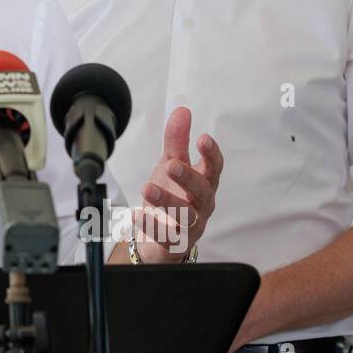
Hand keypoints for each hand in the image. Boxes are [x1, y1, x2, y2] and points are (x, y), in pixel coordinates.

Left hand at [133, 107, 221, 262]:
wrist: (161, 236)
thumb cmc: (172, 195)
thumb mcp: (172, 164)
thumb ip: (177, 140)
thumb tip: (183, 110)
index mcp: (204, 182)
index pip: (214, 168)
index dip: (211, 154)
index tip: (203, 138)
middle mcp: (201, 204)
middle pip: (202, 191)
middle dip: (189, 178)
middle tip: (172, 165)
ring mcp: (191, 225)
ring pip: (186, 215)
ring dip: (167, 201)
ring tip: (148, 188)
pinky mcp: (175, 242)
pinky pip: (166, 236)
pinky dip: (151, 226)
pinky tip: (137, 214)